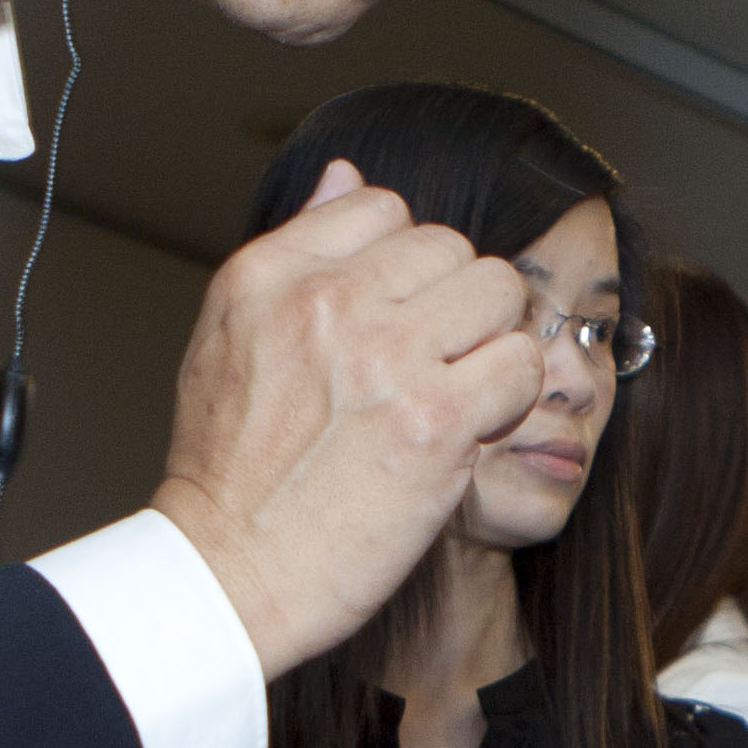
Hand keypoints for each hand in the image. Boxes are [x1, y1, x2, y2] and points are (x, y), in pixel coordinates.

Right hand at [153, 160, 544, 676]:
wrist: (229, 573)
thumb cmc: (230, 470)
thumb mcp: (229, 332)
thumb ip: (296, 249)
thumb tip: (346, 175)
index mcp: (268, 274)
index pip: (381, 207)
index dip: (403, 266)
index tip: (392, 320)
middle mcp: (326, 303)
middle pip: (450, 248)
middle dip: (452, 306)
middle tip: (427, 367)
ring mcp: (383, 358)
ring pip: (497, 292)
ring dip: (488, 344)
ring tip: (450, 394)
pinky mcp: (434, 421)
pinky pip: (518, 364)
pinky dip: (507, 400)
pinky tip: (466, 432)